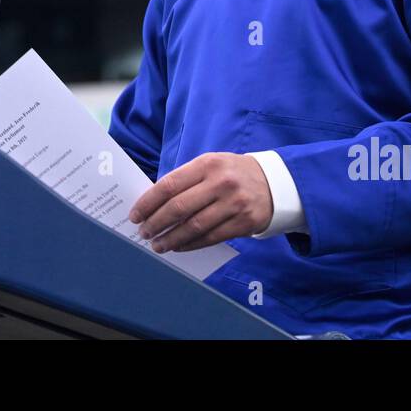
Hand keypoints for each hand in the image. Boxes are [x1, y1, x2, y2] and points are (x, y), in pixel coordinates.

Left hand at [127, 152, 273, 252]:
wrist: (274, 182)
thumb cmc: (232, 173)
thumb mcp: (211, 165)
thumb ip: (185, 180)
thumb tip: (153, 202)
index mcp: (208, 164)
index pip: (170, 185)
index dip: (149, 202)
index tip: (135, 215)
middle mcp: (221, 182)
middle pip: (179, 207)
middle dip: (156, 223)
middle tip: (144, 232)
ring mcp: (234, 203)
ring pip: (194, 226)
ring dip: (171, 238)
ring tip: (157, 244)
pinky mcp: (244, 222)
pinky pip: (211, 237)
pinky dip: (191, 244)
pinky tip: (178, 246)